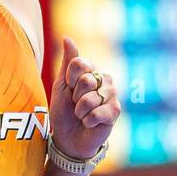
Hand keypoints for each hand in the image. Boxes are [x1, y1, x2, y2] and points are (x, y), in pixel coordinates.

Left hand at [48, 35, 120, 160]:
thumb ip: (67, 62)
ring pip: (91, 98)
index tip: (68, 88)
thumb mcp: (61, 85)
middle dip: (75, 97)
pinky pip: (98, 113)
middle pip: (86, 79)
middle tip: (76, 105)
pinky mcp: (115, 111)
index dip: (69, 79)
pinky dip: (88, 120)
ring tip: (82, 115)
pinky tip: (89, 123)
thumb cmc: (63, 112)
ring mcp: (111, 95)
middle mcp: (104, 80)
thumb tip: (67, 37)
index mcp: (91, 71)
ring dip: (80, 111)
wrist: (68, 139)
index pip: (80, 63)